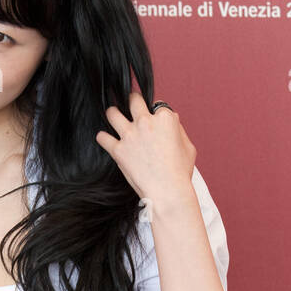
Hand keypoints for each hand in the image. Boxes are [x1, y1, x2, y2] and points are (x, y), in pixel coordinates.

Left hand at [95, 94, 195, 211]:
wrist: (167, 191)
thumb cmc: (180, 172)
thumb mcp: (188, 147)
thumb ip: (179, 130)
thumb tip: (173, 121)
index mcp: (165, 118)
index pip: (157, 104)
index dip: (155, 112)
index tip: (153, 118)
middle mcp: (145, 122)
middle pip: (133, 99)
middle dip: (132, 99)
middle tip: (130, 103)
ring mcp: (129, 135)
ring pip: (112, 113)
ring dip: (113, 113)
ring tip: (113, 115)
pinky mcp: (118, 150)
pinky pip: (102, 138)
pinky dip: (103, 138)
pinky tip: (105, 139)